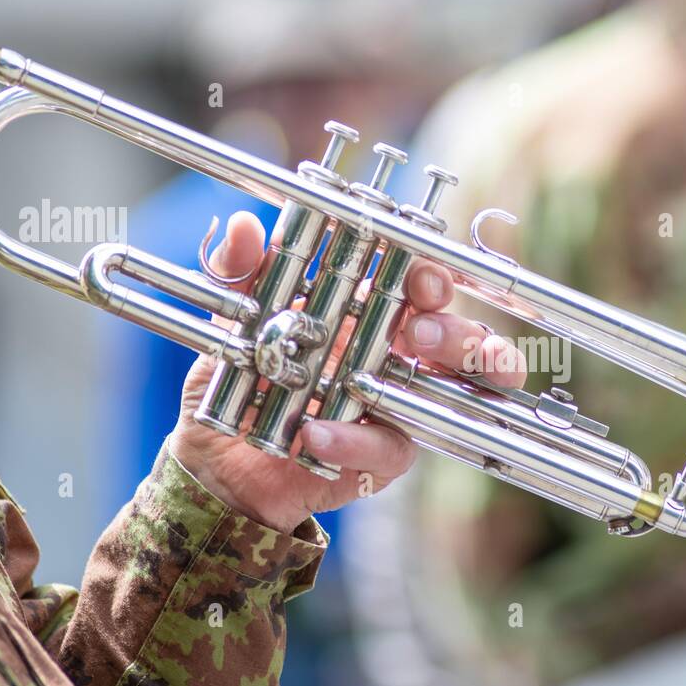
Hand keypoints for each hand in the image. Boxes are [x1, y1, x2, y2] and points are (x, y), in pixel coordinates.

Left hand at [169, 211, 526, 532]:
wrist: (217, 458)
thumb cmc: (243, 378)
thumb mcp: (236, 320)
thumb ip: (243, 272)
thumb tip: (243, 226)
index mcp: (377, 316)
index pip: (427, 290)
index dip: (435, 280)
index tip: (422, 280)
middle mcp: (400, 359)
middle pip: (468, 339)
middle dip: (459, 332)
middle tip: (420, 332)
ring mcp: (399, 408)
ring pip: (462, 394)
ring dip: (445, 384)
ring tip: (404, 372)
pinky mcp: (382, 458)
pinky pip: (389, 449)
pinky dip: (354, 440)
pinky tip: (316, 433)